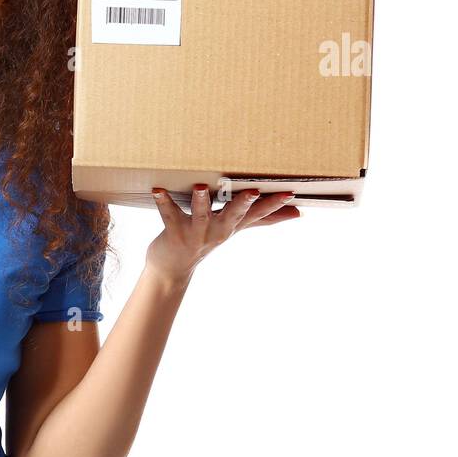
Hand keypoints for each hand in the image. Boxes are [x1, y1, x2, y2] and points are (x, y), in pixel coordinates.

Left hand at [147, 184, 299, 285]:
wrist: (172, 269)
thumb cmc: (205, 240)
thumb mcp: (235, 228)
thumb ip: (262, 218)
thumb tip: (298, 213)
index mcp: (232, 226)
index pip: (257, 215)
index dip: (273, 205)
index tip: (290, 193)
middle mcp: (217, 230)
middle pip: (234, 216)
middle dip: (244, 203)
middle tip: (254, 191)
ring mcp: (196, 233)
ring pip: (201, 215)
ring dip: (201, 201)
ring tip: (200, 187)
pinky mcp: (175, 233)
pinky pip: (169, 215)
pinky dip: (164, 202)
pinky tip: (158, 190)